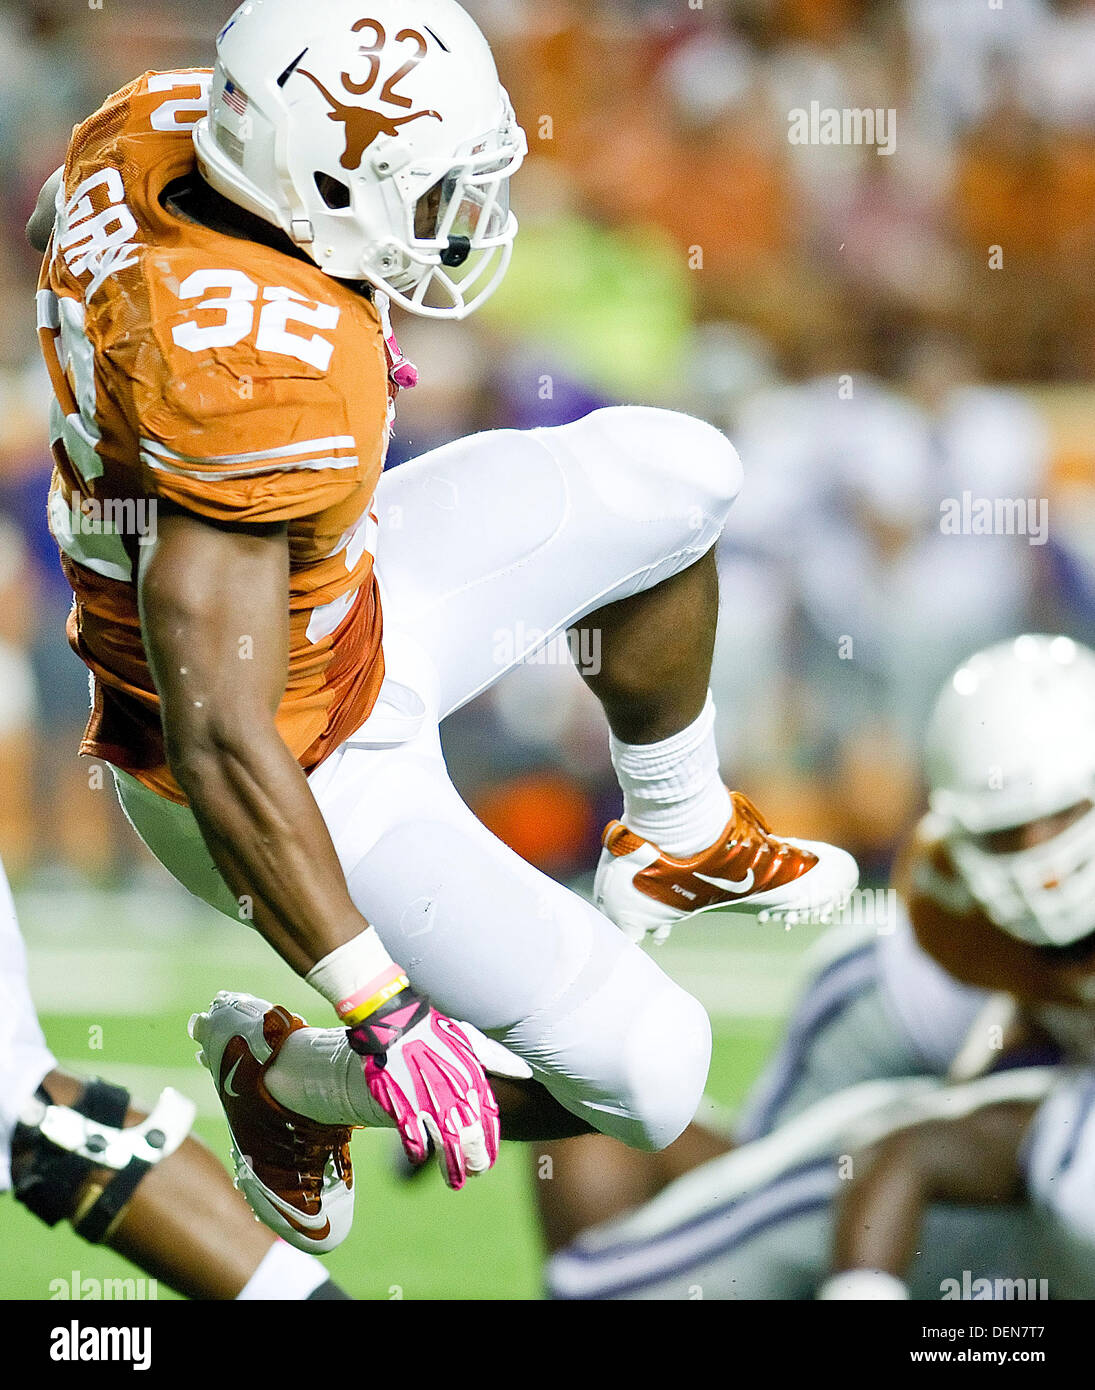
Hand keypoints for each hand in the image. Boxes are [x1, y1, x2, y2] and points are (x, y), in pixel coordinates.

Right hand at [347, 990, 499, 1188]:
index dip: (492, 1144)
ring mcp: (429, 1106)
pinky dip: (419, 1154)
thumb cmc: (433, 1031)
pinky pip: (415, 1143)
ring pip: (447, 1149)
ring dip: (452, 1169)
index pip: (490, 1121)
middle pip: (472, 1141)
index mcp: (473, 1079)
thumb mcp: (471, 1040)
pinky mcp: (404, 1111)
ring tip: (455, 1181)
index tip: (491, 1157)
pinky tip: (421, 1157)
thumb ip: (499, 1059)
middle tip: (475, 1173)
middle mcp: (455, 1097)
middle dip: (475, 1162)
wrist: (395, 1025)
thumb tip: (525, 1072)